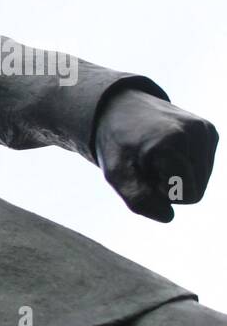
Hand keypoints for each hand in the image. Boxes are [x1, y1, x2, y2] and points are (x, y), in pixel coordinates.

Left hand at [94, 87, 217, 221]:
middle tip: (147, 164)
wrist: (118, 109)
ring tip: (156, 155)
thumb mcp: (116, 175)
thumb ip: (139, 200)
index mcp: (172, 143)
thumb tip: (169, 216)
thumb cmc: (117, 145)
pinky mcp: (208, 130)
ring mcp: (204, 129)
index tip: (142, 171)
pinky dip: (185, 164)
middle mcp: (194, 132)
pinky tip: (167, 150)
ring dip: (177, 175)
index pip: (187, 196)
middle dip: (171, 185)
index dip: (162, 192)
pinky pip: (204, 167)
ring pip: (202, 179)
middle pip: (197, 190)